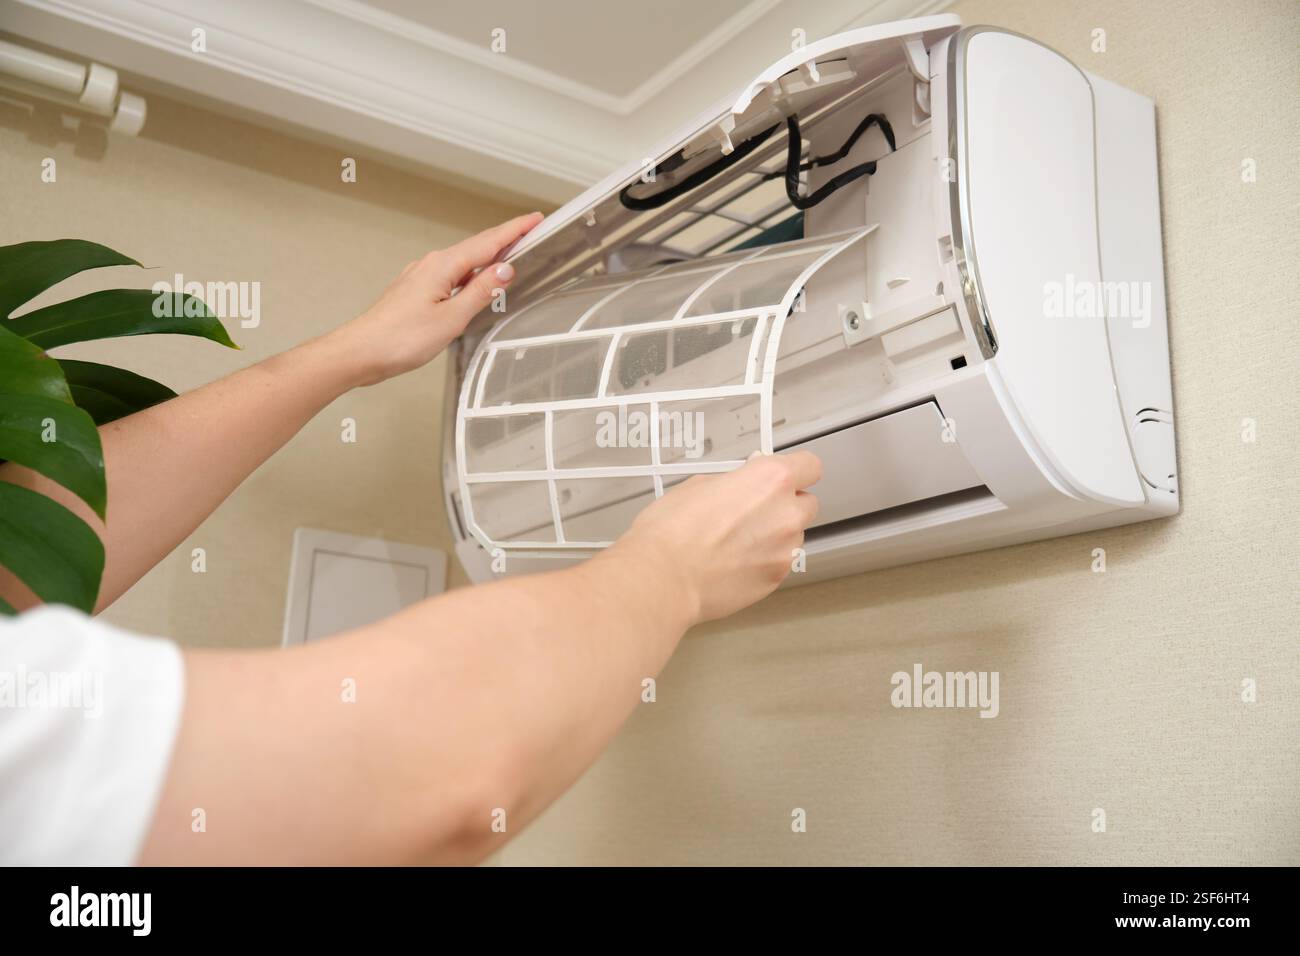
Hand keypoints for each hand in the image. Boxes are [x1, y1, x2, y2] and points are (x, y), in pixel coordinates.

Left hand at [326, 212, 543, 385]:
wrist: (361, 351)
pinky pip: (451, 275)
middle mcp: (431, 265)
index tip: (535, 220)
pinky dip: (470, 274)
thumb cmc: (398, 338)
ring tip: (511, 258)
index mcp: (442, 266)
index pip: (488, 242)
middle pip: (477, 247)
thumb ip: (481, 292)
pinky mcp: (417, 290)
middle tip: (530, 233)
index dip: (515, 230)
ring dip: (488, 258)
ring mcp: (422, 276)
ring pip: (464, 262)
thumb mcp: (452, 318)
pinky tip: (475, 284)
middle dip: (506, 240)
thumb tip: (505, 271)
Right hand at [611, 451, 821, 624]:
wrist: (663, 577)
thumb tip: (743, 484)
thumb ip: (735, 481)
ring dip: (776, 535)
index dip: (797, 469)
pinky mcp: (775, 579)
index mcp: (770, 480)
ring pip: (794, 536)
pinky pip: (780, 562)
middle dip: (786, 504)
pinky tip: (734, 561)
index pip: (810, 466)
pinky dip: (764, 560)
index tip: (787, 475)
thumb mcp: (699, 484)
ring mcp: (784, 550)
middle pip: (807, 503)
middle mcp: (786, 514)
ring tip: (738, 540)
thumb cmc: (672, 532)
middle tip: (756, 510)